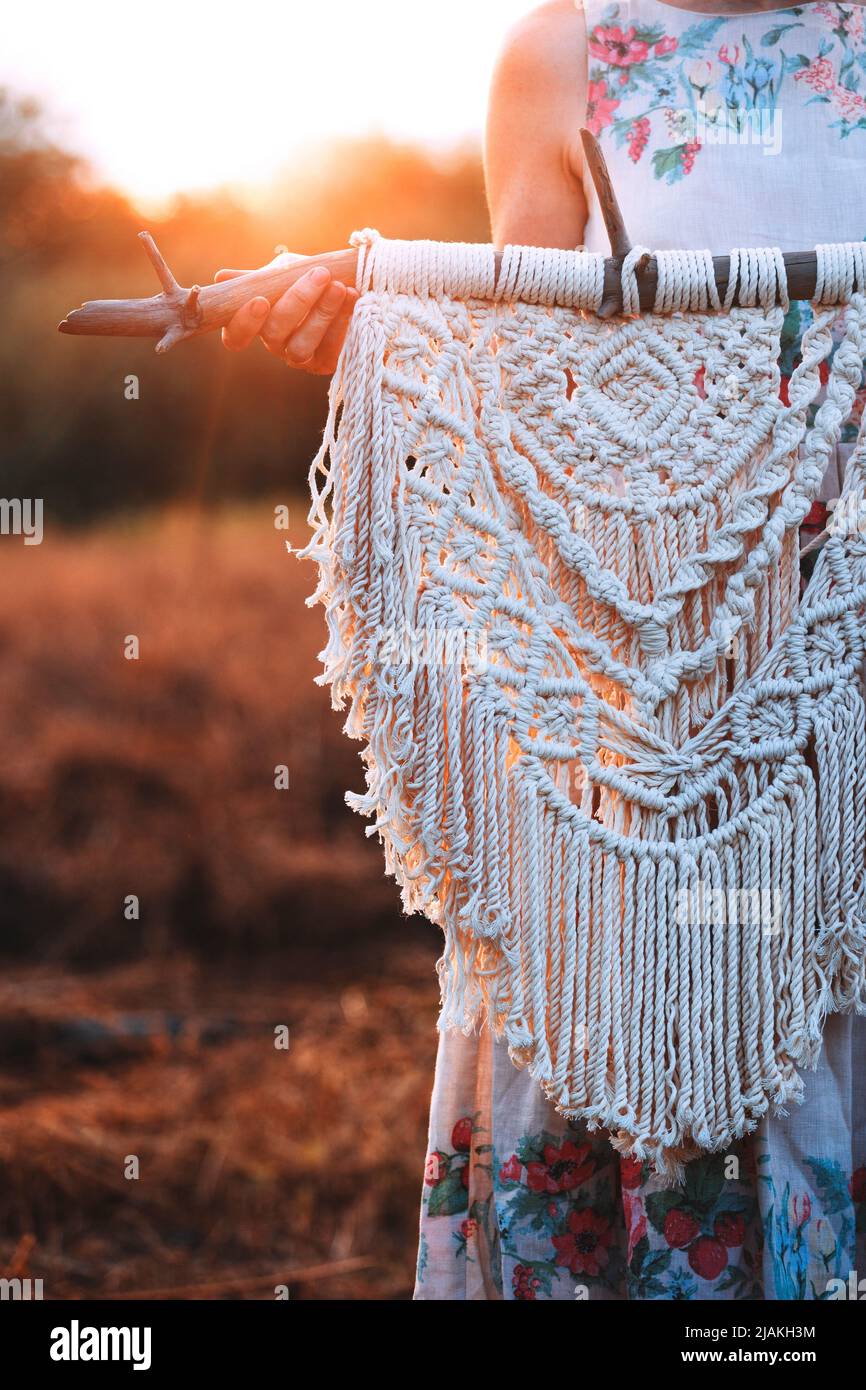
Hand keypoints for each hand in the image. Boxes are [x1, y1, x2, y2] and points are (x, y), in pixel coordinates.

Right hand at [216, 254, 357, 374]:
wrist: (349, 290)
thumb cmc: (307, 279)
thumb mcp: (282, 272)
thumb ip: (258, 277)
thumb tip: (221, 278)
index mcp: (256, 323)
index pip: (235, 336)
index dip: (243, 323)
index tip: (259, 301)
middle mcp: (274, 344)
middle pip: (273, 333)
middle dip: (297, 301)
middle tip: (320, 274)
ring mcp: (299, 357)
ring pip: (300, 346)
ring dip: (321, 314)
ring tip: (340, 287)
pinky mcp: (325, 364)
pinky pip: (329, 350)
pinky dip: (342, 322)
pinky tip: (353, 297)